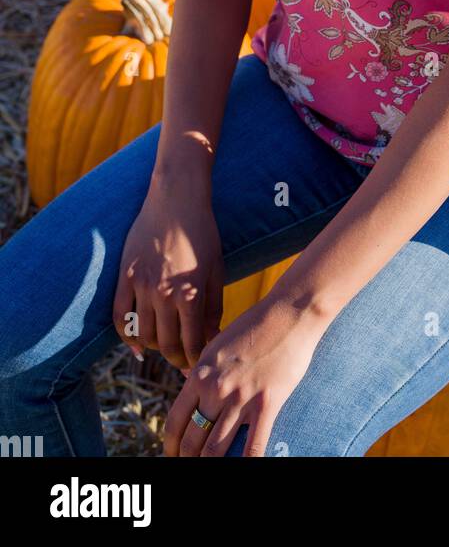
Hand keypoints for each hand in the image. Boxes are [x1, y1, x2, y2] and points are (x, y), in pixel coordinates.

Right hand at [112, 177, 223, 371]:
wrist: (176, 198)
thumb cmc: (203, 233)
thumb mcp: (215, 270)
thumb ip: (213, 308)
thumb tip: (212, 339)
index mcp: (189, 293)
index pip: (191, 343)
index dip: (195, 360)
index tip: (198, 366)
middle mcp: (163, 293)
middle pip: (166, 344)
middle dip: (176, 360)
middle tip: (183, 363)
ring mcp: (141, 285)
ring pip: (143, 334)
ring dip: (154, 348)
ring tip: (165, 349)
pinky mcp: (124, 276)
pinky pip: (118, 316)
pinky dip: (126, 336)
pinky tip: (136, 346)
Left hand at [162, 291, 327, 456]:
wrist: (288, 314)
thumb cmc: (255, 325)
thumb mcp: (218, 344)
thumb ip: (204, 368)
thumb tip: (191, 383)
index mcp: (200, 373)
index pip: (175, 420)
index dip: (171, 444)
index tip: (172, 453)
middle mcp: (215, 389)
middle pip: (192, 440)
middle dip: (186, 459)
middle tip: (188, 466)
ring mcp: (240, 399)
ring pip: (215, 449)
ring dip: (208, 465)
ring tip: (207, 470)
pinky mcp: (266, 404)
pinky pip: (253, 445)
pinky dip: (246, 463)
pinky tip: (244, 467)